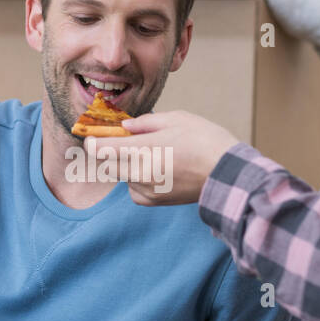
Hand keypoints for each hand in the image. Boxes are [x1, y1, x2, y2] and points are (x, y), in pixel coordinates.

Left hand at [91, 110, 239, 205]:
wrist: (227, 174)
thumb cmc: (205, 140)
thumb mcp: (177, 119)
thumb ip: (145, 123)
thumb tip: (125, 127)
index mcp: (143, 149)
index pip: (101, 149)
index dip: (92, 141)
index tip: (91, 136)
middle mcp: (140, 172)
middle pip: (107, 164)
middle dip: (109, 152)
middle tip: (121, 141)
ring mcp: (146, 189)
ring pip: (121, 176)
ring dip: (125, 165)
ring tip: (149, 154)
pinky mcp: (154, 201)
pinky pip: (133, 190)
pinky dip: (136, 181)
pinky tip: (153, 171)